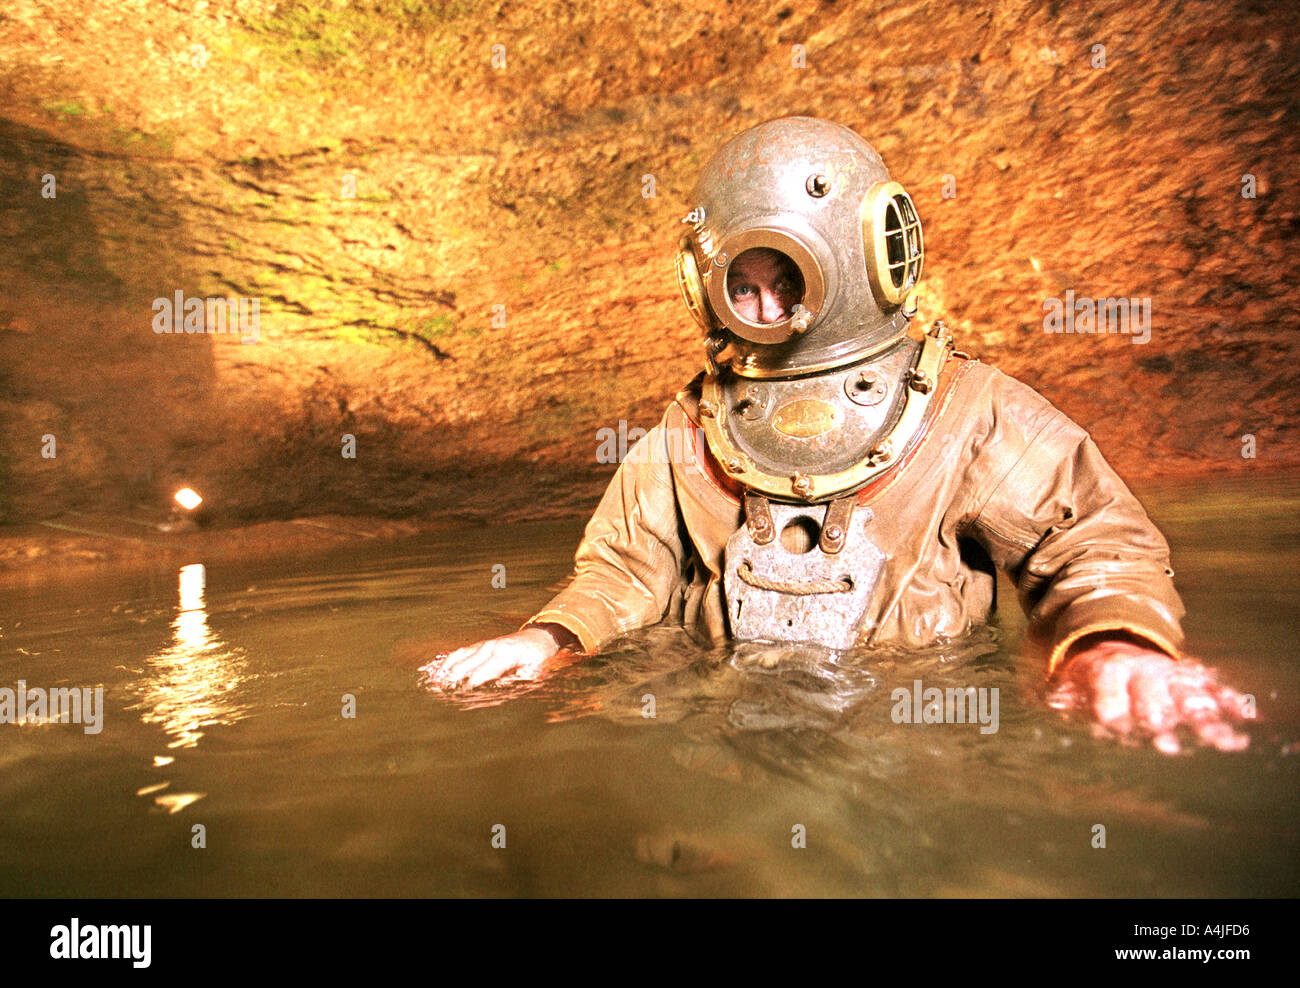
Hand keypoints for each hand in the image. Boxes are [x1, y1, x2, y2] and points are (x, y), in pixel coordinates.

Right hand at [423, 626, 572, 690]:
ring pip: (459, 656)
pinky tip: (438, 669)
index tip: (458, 699)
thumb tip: (503, 687)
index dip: (468, 687)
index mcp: (504, 655)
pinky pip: (461, 652)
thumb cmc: (539, 657)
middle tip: (437, 693)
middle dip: (451, 680)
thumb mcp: (537, 670)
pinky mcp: (481, 645)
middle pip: (465, 665)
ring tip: (432, 683)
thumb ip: (521, 680)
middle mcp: (490, 647)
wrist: (540, 636)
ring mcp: (484, 644)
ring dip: (445, 669)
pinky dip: (448, 661)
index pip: (480, 674)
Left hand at [1047, 634, 1253, 752]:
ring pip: (1186, 692)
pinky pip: (1212, 687)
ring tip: (1220, 738)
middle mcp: (1141, 671)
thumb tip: (1045, 702)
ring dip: (1202, 714)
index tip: (1114, 726)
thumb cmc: (1089, 672)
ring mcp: (1168, 672)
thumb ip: (1057, 694)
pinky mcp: (1189, 676)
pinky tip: (1246, 717)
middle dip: (1156, 711)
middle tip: (1162, 728)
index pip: (1109, 691)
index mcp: (1108, 671)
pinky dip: (1229, 701)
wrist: (1116, 636)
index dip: (1110, 708)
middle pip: (1151, 694)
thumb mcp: (1067, 677)